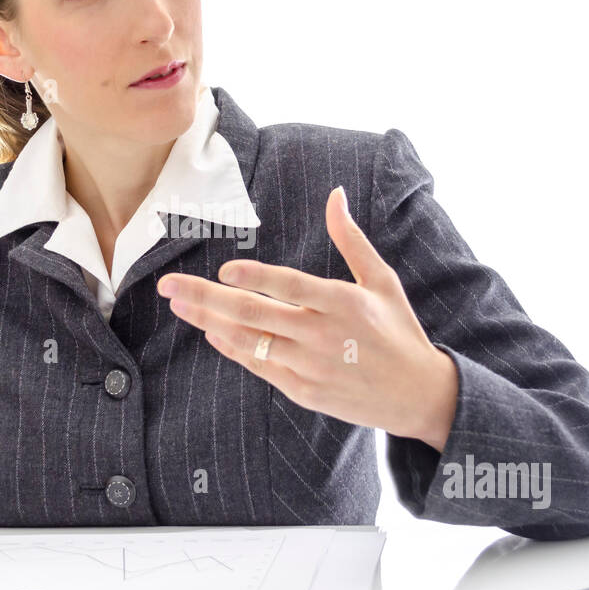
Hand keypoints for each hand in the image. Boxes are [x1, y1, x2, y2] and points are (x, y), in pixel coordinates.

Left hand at [156, 186, 457, 449]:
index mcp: (344, 302)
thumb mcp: (382, 280)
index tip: (223, 270)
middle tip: (169, 286)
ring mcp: (310, 366)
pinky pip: (259, 367)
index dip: (255, 277)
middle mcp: (322, 334)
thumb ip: (351, 238)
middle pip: (255, 314)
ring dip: (209, 321)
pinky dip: (232, 349)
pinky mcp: (303, 391)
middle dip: (206, 297)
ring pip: (249, 342)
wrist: (418, 395)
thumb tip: (335, 194)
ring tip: (179, 306)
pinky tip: (210, 331)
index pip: (290, 286)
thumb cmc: (398, 331)